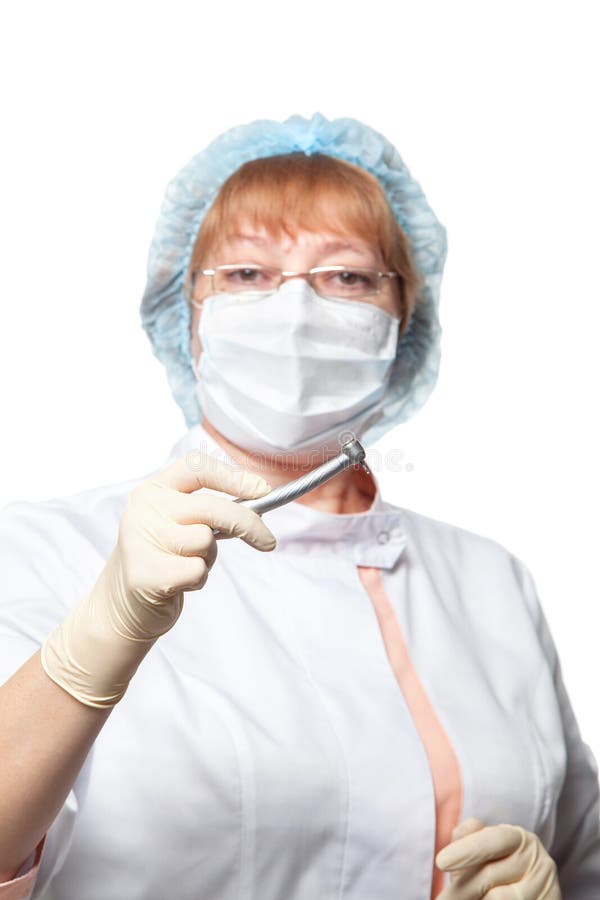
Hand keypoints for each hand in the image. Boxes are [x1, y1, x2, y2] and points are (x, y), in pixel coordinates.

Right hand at [41, 454, 275, 707]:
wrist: (123, 604)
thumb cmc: (163, 558)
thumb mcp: (179, 522)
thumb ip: (209, 508)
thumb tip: (259, 497)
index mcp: (154, 489)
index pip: (196, 466)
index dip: (233, 476)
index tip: (262, 490)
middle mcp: (143, 509)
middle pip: (210, 506)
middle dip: (247, 523)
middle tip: (268, 541)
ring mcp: (139, 540)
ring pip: (205, 540)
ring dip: (209, 557)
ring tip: (187, 563)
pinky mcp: (143, 574)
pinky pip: (196, 570)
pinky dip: (198, 579)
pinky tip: (178, 582)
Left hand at [435, 817, 560, 898]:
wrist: (529, 894)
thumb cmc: (498, 873)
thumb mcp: (485, 852)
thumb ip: (471, 838)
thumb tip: (465, 830)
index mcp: (520, 839)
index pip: (494, 840)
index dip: (467, 850)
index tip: (441, 861)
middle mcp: (538, 861)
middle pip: (489, 875)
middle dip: (460, 889)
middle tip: (439, 899)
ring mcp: (546, 888)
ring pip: (497, 897)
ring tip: (474, 898)